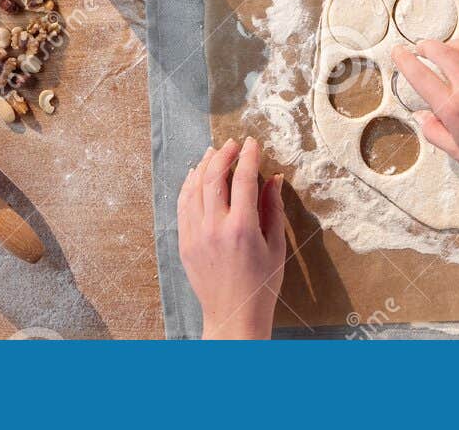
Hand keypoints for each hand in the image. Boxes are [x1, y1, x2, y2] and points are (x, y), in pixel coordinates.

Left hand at [177, 137, 286, 338]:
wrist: (234, 315)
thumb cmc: (261, 284)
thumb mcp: (276, 245)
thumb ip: (273, 208)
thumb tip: (275, 178)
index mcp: (242, 228)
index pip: (243, 179)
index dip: (248, 157)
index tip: (253, 143)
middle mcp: (215, 228)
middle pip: (214, 178)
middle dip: (223, 155)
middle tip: (232, 144)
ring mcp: (196, 235)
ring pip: (194, 189)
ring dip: (203, 166)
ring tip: (213, 152)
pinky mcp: (185, 243)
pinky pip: (183, 206)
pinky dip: (188, 186)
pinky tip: (195, 176)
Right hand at [393, 40, 458, 236]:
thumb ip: (435, 132)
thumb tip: (421, 116)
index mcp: (454, 109)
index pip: (422, 76)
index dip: (406, 61)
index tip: (398, 53)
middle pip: (443, 52)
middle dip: (427, 46)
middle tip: (420, 48)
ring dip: (451, 44)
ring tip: (445, 51)